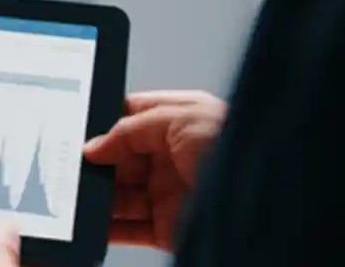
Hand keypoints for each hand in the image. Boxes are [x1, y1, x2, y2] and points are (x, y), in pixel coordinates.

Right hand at [83, 90, 226, 251]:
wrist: (272, 197)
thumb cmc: (240, 146)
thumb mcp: (181, 117)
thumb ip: (131, 128)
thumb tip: (95, 145)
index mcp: (178, 121)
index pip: (129, 116)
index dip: (102, 120)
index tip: (78, 128)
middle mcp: (172, 156)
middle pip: (118, 158)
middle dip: (94, 162)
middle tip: (71, 163)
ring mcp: (168, 192)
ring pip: (118, 194)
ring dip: (95, 195)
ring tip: (74, 192)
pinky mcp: (167, 226)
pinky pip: (128, 229)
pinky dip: (107, 228)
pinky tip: (91, 221)